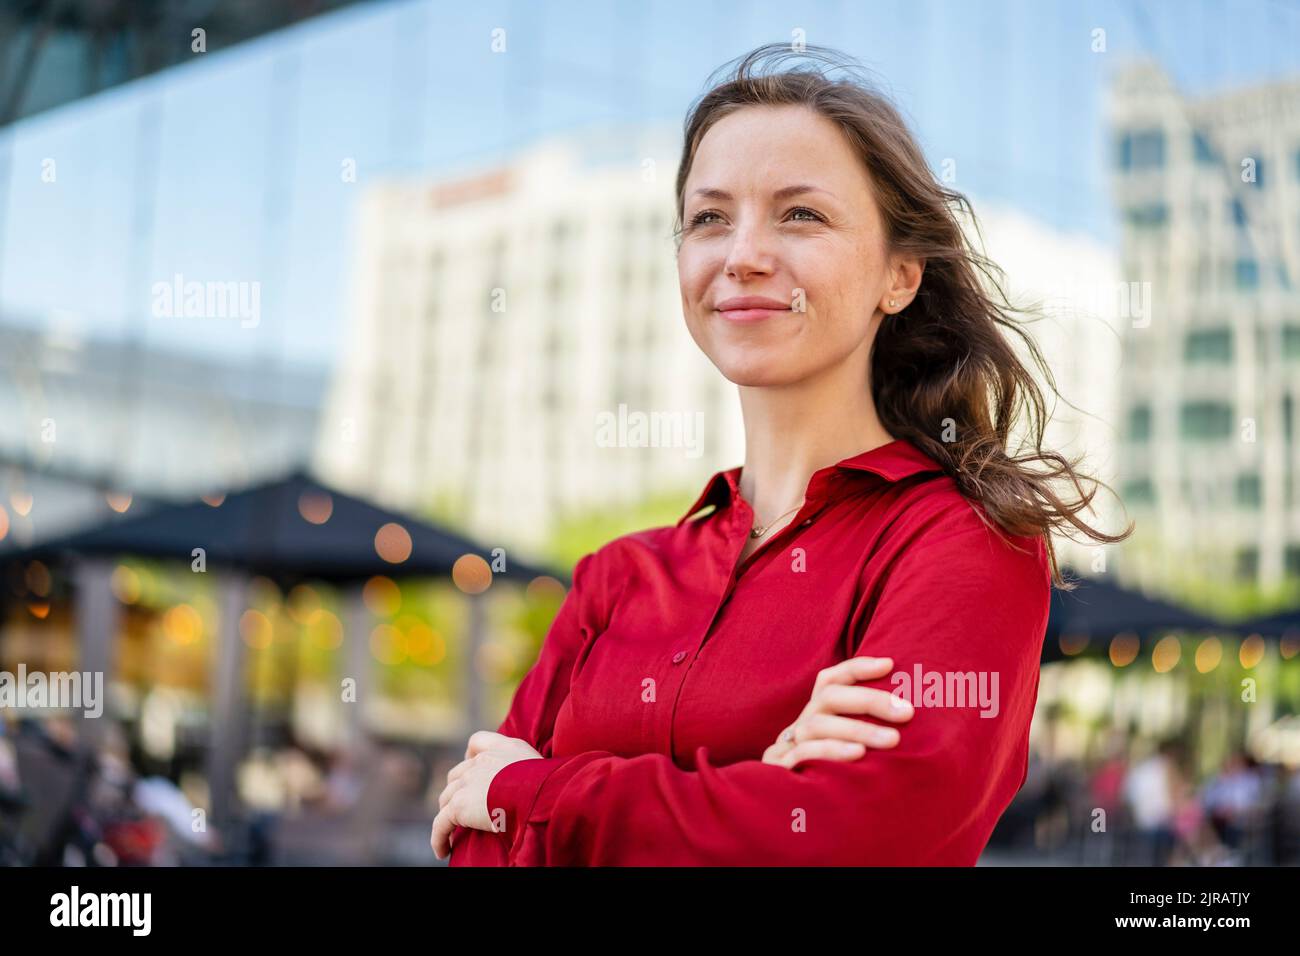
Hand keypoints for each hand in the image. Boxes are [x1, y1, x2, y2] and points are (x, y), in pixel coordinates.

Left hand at [430, 731, 541, 858]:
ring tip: (451, 833)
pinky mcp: (459, 805)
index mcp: (503, 748)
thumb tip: (527, 785)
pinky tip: (442, 851)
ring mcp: (467, 782)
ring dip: (447, 815)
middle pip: (457, 774)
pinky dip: (438, 838)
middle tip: (463, 810)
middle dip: (457, 790)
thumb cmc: (548, 786)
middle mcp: (481, 762)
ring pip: (446, 798)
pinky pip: (441, 823)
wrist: (538, 795)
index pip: (477, 742)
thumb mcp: (541, 767)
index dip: (471, 755)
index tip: (471, 766)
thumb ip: (527, 767)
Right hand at [762, 656, 911, 767]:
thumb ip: (866, 730)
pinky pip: (804, 754)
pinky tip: (859, 756)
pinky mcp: (779, 768)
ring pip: (818, 724)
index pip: (831, 679)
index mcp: (816, 714)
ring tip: (893, 740)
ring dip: (859, 729)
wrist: (784, 816)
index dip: (858, 668)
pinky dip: (832, 751)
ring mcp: (787, 745)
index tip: (889, 664)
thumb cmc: (828, 778)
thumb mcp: (847, 749)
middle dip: (870, 700)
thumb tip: (909, 713)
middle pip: (829, 697)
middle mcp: (801, 724)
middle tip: (907, 712)